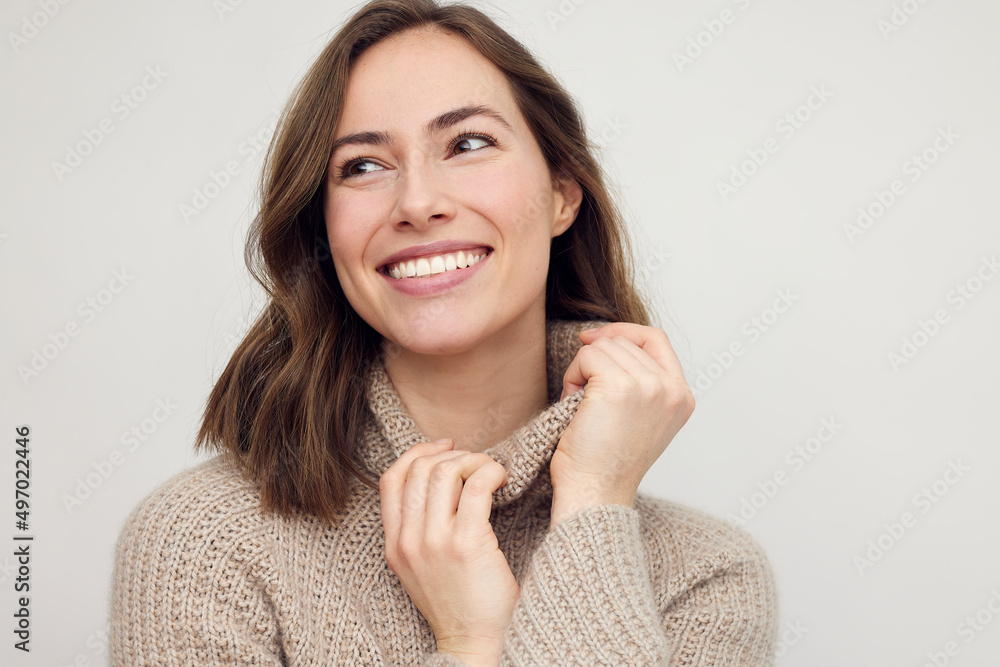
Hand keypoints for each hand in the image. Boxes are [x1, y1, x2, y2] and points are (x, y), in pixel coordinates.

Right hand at [379, 439, 518, 664]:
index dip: (417, 453)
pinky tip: (504, 479)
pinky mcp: (467, 544)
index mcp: (394, 545)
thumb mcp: (422, 566)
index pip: (390, 479)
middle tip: (477, 463)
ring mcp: (435, 543)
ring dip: (475, 461)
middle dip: (453, 456)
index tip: (446, 448)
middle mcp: (409, 541)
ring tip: (492, 472)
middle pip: (421, 470)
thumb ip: (420, 529)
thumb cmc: (460, 602)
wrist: (474, 643)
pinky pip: (477, 486)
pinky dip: (492, 471)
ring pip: (447, 472)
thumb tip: (442, 478)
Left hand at [550, 323, 694, 512]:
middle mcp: (672, 390)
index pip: (655, 339)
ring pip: (604, 346)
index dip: (622, 333)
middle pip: (625, 341)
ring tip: (581, 405)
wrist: (593, 492)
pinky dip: (573, 376)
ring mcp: (650, 387)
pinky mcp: (621, 386)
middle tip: (584, 398)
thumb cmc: (603, 461)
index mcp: (681, 397)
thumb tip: (603, 336)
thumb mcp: (635, 416)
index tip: (593, 342)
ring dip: (582, 370)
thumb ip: (637, 379)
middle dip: (596, 361)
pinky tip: (573, 404)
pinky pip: (587, 355)